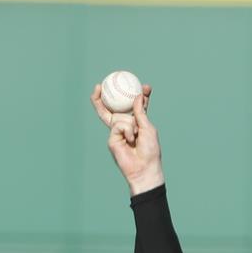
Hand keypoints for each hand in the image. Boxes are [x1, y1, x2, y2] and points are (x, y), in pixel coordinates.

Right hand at [91, 81, 162, 195]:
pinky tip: (130, 140)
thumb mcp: (148, 128)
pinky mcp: (112, 138)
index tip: (147, 87)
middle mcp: (126, 125)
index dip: (139, 95)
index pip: (136, 106)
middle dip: (105, 95)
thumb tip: (137, 95)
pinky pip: (118, 125)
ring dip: (130, 125)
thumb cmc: (150, 150)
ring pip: (118, 116)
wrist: (143, 168)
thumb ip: (141, 112)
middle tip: (101, 84)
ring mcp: (117, 132)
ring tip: (135, 137)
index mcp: (138, 122)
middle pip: (113, 108)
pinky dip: (126, 130)